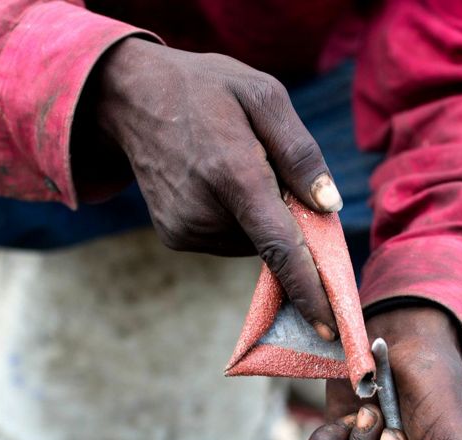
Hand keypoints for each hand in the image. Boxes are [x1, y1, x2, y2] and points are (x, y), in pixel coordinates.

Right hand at [79, 38, 342, 339]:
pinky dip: (237, 219)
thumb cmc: (207, 89)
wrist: (131, 96)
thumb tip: (329, 206)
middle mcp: (205, 212)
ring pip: (251, 243)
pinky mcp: (175, 237)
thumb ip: (301, 153)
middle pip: (273, 241)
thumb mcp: (263, 95)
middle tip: (271, 170)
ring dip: (260, 218)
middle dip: (289, 220)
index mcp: (233, 174)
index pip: (280, 247)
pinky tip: (216, 181)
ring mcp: (185, 229)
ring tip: (233, 167)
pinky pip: (228, 240)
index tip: (330, 328)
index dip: (309, 291)